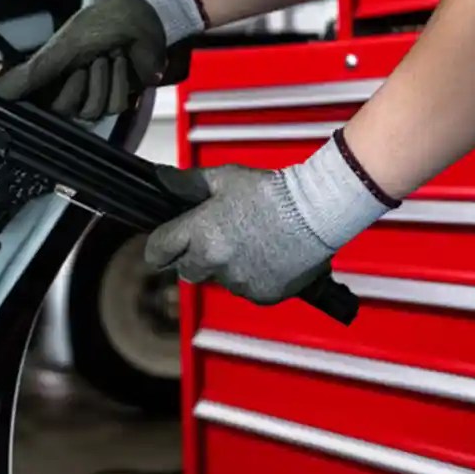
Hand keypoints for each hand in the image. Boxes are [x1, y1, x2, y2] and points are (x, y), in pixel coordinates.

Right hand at [0, 0, 166, 118]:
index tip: (59, 78)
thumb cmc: (99, 24)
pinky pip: (114, 107)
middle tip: (86, 60)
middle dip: (79, 81)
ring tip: (106, 56)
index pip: (35, 107)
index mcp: (49, 77)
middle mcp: (68, 90)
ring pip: (92, 111)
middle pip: (65, 112)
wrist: (139, 20)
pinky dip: (119, 82)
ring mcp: (93, 96)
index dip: (46, 97)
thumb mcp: (58, 49)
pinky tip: (121, 63)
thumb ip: (27, 75)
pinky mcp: (117, 99)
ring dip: (102, 79)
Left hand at [144, 135, 396, 305]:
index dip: (159, 247)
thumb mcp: (224, 178)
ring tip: (248, 242)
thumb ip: (188, 183)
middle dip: (192, 258)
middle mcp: (214, 263)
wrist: (316, 211)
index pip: (158, 251)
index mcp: (199, 234)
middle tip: (213, 239)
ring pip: (217, 281)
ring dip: (224, 267)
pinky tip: (266, 256)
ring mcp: (238, 282)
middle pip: (186, 271)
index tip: (164, 244)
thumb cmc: (271, 191)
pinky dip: (251, 278)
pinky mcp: (262, 295)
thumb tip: (161, 178)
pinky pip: (246, 290)